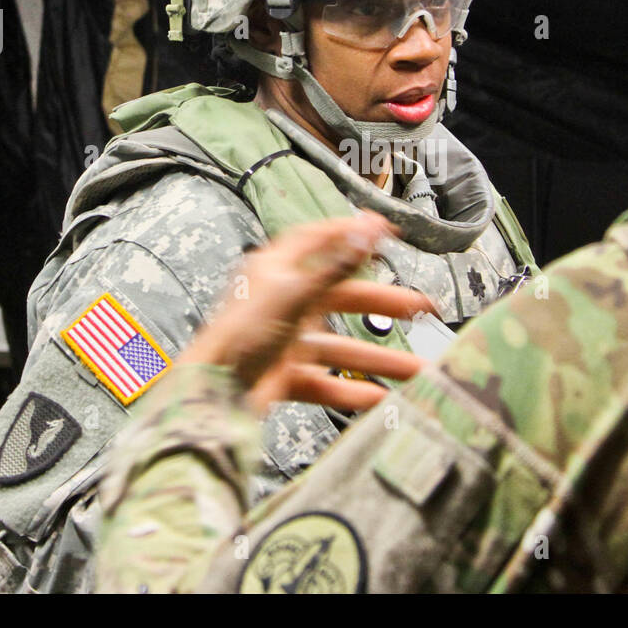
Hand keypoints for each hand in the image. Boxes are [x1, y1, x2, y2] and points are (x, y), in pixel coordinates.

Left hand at [178, 212, 435, 413]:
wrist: (210, 394)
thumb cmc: (236, 338)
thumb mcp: (293, 294)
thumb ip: (334, 266)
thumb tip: (364, 230)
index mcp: (277, 271)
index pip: (318, 239)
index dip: (350, 232)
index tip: (383, 231)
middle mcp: (282, 300)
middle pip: (342, 296)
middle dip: (382, 304)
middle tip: (417, 307)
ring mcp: (285, 338)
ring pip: (341, 344)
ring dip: (377, 358)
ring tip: (413, 369)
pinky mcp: (285, 373)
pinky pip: (328, 379)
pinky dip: (352, 390)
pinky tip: (378, 397)